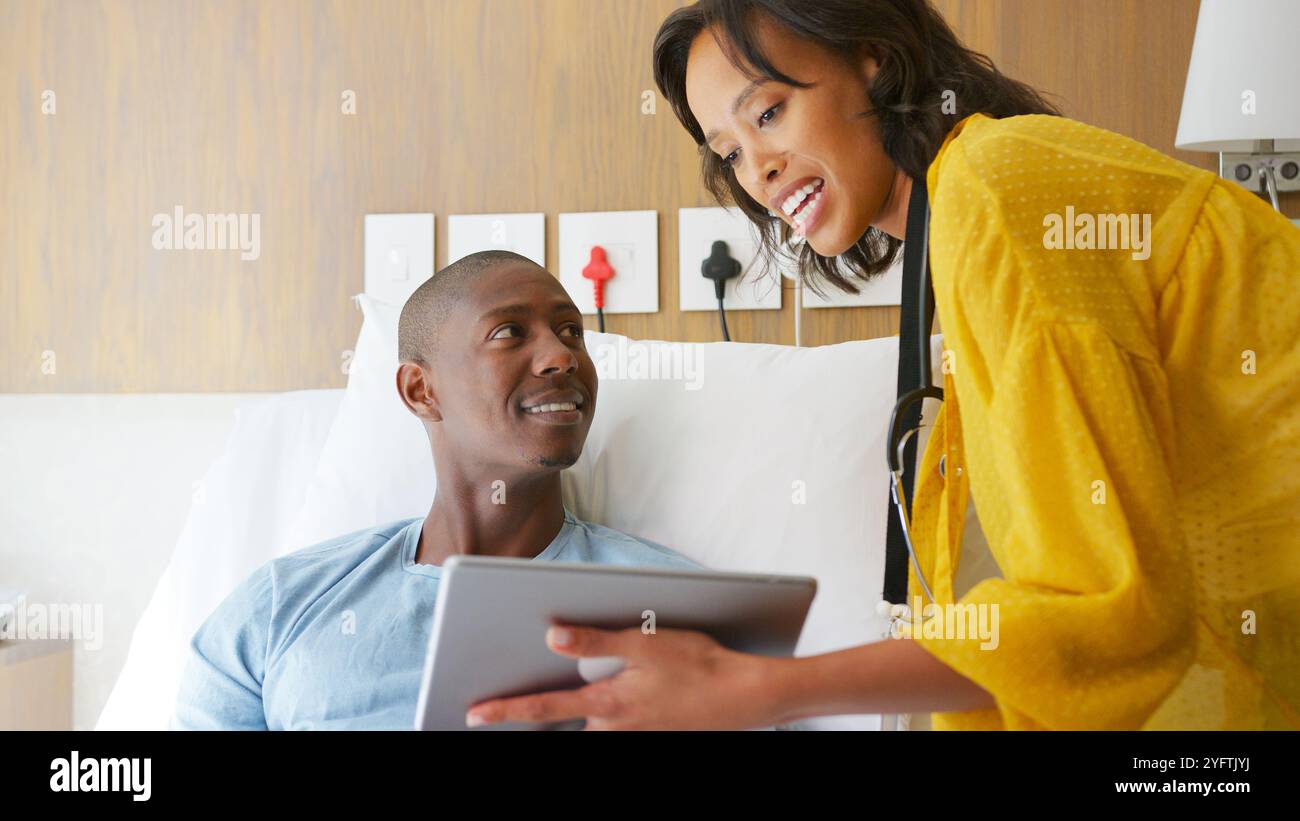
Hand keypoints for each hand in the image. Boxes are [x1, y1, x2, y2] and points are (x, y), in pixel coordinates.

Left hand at [465, 624, 783, 729]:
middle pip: (560, 727)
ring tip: (544, 708)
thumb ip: (597, 642)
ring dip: (567, 719)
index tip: (475, 712)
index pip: (544, 708)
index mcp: (609, 702)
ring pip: (586, 731)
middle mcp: (614, 727)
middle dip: (532, 718)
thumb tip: (553, 636)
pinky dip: (599, 722)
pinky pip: (611, 733)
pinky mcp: (649, 738)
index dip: (506, 710)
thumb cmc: (700, 665)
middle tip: (499, 711)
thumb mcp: (647, 643)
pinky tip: (609, 705)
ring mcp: (632, 738)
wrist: (745, 697)